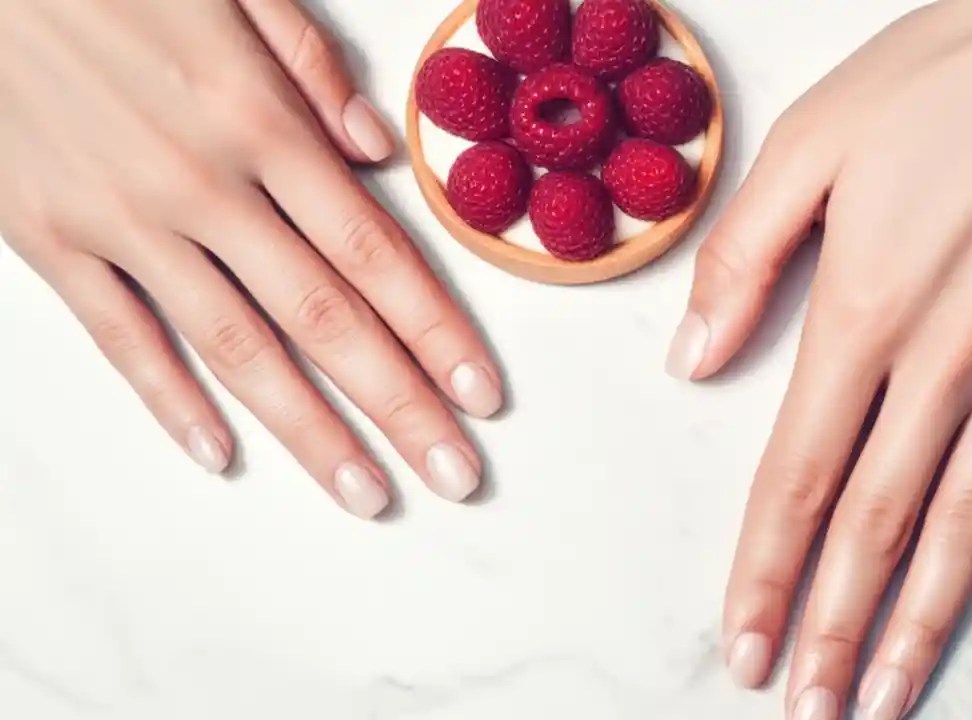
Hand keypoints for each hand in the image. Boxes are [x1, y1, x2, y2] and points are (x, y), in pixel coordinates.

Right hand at [0, 0, 502, 517]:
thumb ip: (311, 67)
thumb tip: (378, 153)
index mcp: (261, 121)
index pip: (374, 252)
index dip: (437, 330)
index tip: (482, 393)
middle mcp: (205, 186)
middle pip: (324, 319)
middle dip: (400, 404)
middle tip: (455, 473)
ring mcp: (126, 221)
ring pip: (236, 349)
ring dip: (309, 431)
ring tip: (367, 494)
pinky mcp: (51, 239)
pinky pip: (123, 338)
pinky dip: (171, 402)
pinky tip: (220, 456)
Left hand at [668, 0, 971, 716]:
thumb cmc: (950, 75)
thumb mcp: (811, 143)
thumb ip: (741, 260)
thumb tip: (693, 363)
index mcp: (862, 309)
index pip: (797, 477)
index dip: (767, 574)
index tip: (744, 647)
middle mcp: (948, 359)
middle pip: (874, 526)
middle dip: (834, 630)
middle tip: (806, 709)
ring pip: (966, 525)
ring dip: (922, 624)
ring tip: (889, 699)